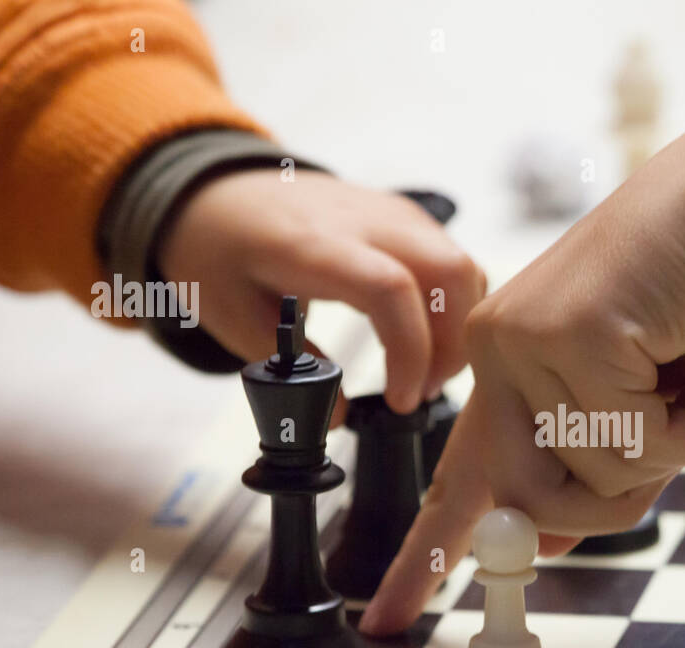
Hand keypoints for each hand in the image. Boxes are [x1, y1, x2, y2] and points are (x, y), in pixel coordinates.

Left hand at [159, 169, 484, 413]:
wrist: (221, 191)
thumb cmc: (220, 250)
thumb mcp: (232, 316)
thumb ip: (288, 368)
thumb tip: (338, 418)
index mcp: (315, 244)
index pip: (392, 288)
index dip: (411, 351)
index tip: (402, 399)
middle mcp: (365, 219)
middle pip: (450, 272)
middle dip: (453, 345)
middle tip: (423, 390)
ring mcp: (393, 213)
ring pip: (463, 267)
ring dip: (459, 329)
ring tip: (425, 373)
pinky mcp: (407, 218)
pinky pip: (453, 261)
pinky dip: (454, 308)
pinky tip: (425, 340)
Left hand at [360, 102, 684, 634]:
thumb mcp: (647, 396)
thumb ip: (595, 463)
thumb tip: (549, 544)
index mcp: (508, 364)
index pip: (457, 477)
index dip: (424, 557)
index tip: (385, 617)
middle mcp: (498, 352)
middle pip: (531, 506)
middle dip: (615, 502)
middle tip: (677, 433)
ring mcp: (526, 342)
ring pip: (593, 483)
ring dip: (674, 448)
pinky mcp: (569, 336)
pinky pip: (640, 445)